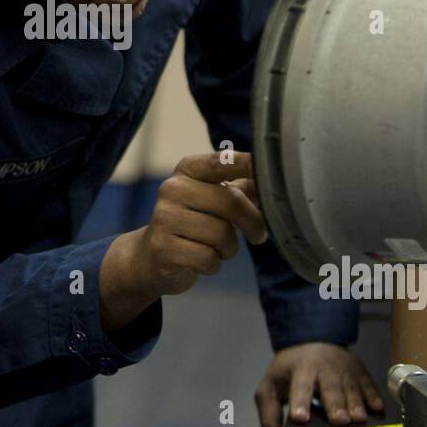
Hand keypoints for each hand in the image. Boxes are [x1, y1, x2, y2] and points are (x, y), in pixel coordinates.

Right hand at [101, 151, 268, 328]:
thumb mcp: (214, 200)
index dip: (249, 166)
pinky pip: (208, 259)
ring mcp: (164, 218)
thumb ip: (242, 188)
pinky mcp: (163, 249)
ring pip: (222, 235)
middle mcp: (172, 188)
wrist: (150, 257)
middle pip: (231, 202)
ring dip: (229, 248)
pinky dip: (213, 264)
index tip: (272, 173)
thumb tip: (275, 182)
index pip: (222, 162)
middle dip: (252, 223)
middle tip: (258, 235)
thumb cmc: (193, 225)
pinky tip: (201, 261)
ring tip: (217, 248)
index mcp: (187, 170)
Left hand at [254, 342, 384, 426]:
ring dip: (356, 404)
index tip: (300, 418)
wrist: (314, 340)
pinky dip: (374, 398)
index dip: (300, 402)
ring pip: (351, 389)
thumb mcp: (271, 386)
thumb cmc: (291, 370)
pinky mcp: (361, 373)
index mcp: (300, 371)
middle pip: (330, 388)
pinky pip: (369, 386)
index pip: (299, 387)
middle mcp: (324, 368)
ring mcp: (346, 370)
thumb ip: (269, 414)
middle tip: (338, 420)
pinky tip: (377, 409)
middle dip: (334, 404)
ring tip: (358, 419)